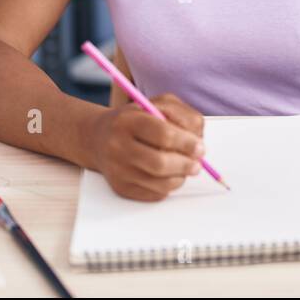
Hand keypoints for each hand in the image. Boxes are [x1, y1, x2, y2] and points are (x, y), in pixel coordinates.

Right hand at [87, 93, 204, 201]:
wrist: (99, 137)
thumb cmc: (136, 119)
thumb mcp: (158, 104)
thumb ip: (182, 115)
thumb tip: (198, 141)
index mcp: (128, 120)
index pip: (163, 134)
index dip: (187, 143)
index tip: (200, 147)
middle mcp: (118, 146)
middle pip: (160, 163)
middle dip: (186, 165)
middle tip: (197, 164)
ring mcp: (118, 169)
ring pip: (160, 183)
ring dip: (180, 178)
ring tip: (184, 168)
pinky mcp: (120, 188)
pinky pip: (153, 194)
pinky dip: (168, 187)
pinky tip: (167, 175)